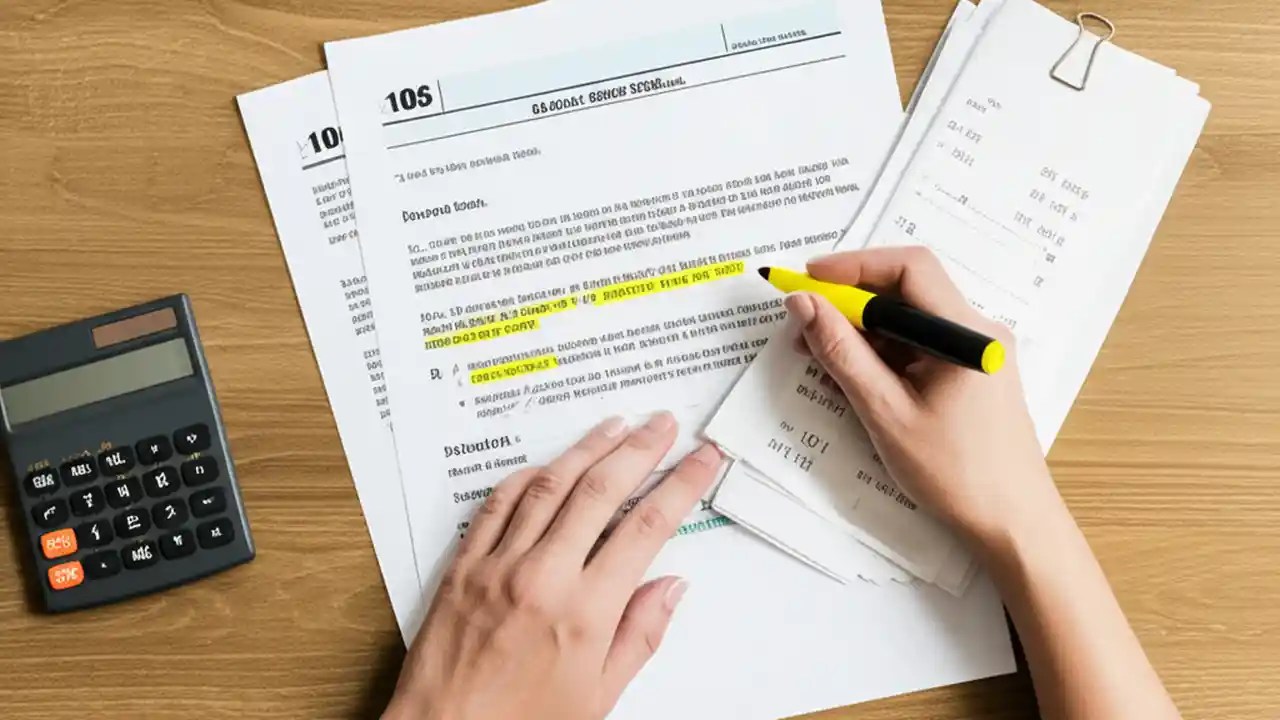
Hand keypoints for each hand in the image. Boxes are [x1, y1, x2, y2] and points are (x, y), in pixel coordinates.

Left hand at [384, 413, 722, 719]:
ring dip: (588, 448)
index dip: (681, 486)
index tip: (702, 460)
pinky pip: (498, 504)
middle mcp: (542, 578)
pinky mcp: (463, 567)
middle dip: (640, 449)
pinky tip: (549, 464)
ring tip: (617, 425)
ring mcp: (498, 566)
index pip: (647, 529)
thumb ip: (638, 636)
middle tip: (663, 424)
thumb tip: (672, 587)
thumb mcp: (598, 697)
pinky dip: (527, 476)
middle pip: (601, 491)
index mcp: (584, 614)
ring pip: (550, 485)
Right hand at [786, 247, 1061, 546]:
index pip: (909, 268)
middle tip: (803, 322)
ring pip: (909, 318)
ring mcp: (977, 352)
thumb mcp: (886, 413)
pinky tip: (851, 375)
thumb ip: (842, 353)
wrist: (1012, 522)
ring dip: (862, 329)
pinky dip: (882, 351)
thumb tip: (804, 305)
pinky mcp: (970, 372)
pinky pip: (919, 344)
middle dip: (850, 300)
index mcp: (967, 334)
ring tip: (818, 355)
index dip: (853, 265)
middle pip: (907, 288)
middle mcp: (978, 332)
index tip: (807, 280)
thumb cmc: (957, 475)